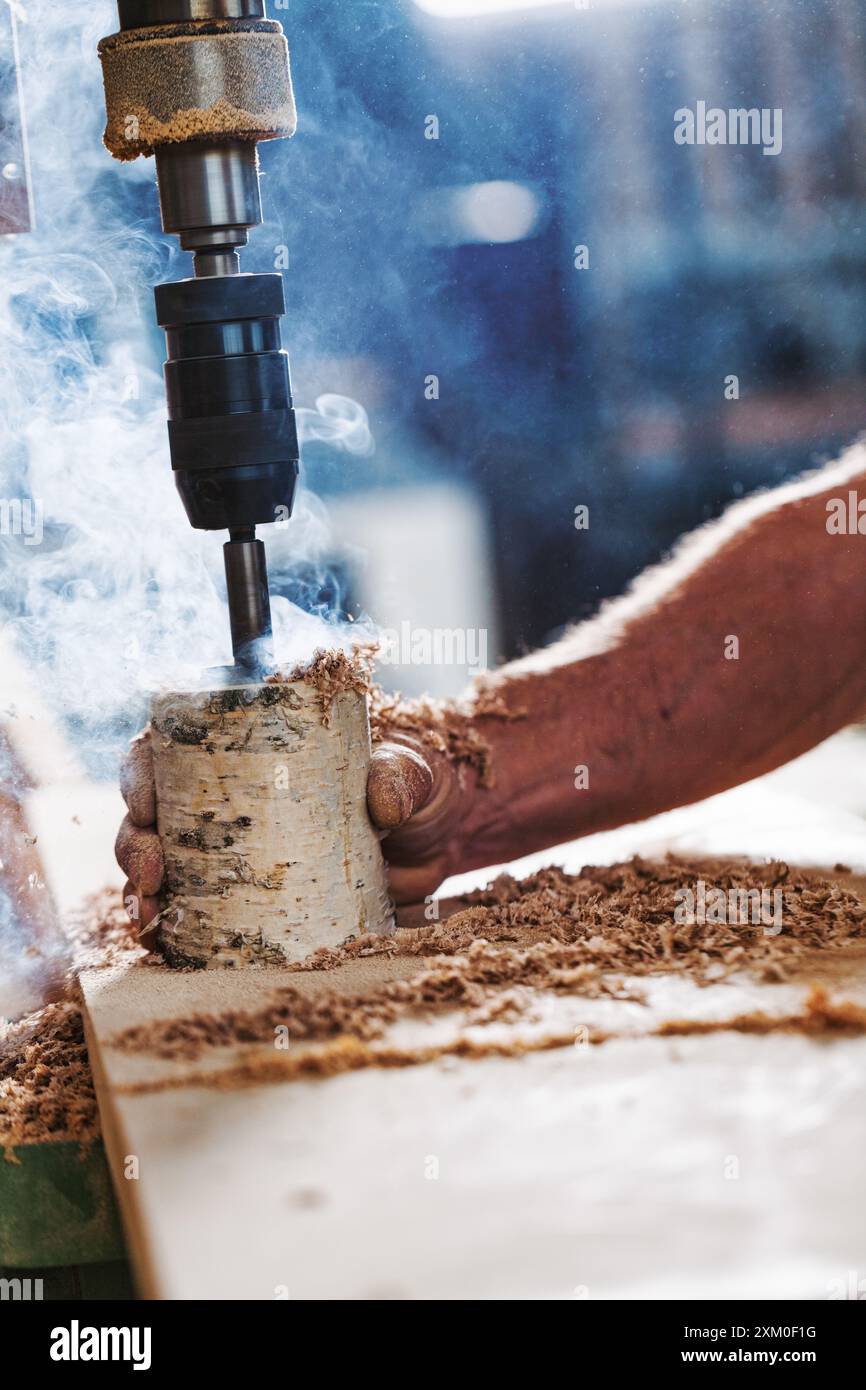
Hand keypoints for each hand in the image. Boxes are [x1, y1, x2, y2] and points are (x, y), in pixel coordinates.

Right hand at [115, 727, 464, 935]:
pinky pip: (199, 908)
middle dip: (138, 843)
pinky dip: (176, 926)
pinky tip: (165, 941)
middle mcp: (231, 792)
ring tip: (150, 917)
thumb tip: (380, 801)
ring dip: (143, 890)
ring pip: (165, 862)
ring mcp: (238, 845)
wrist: (448, 833)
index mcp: (250, 742)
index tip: (144, 800)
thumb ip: (401, 774)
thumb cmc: (420, 778)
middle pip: (156, 812)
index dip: (142, 770)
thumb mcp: (412, 766)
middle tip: (152, 873)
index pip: (173, 746)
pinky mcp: (255, 892)